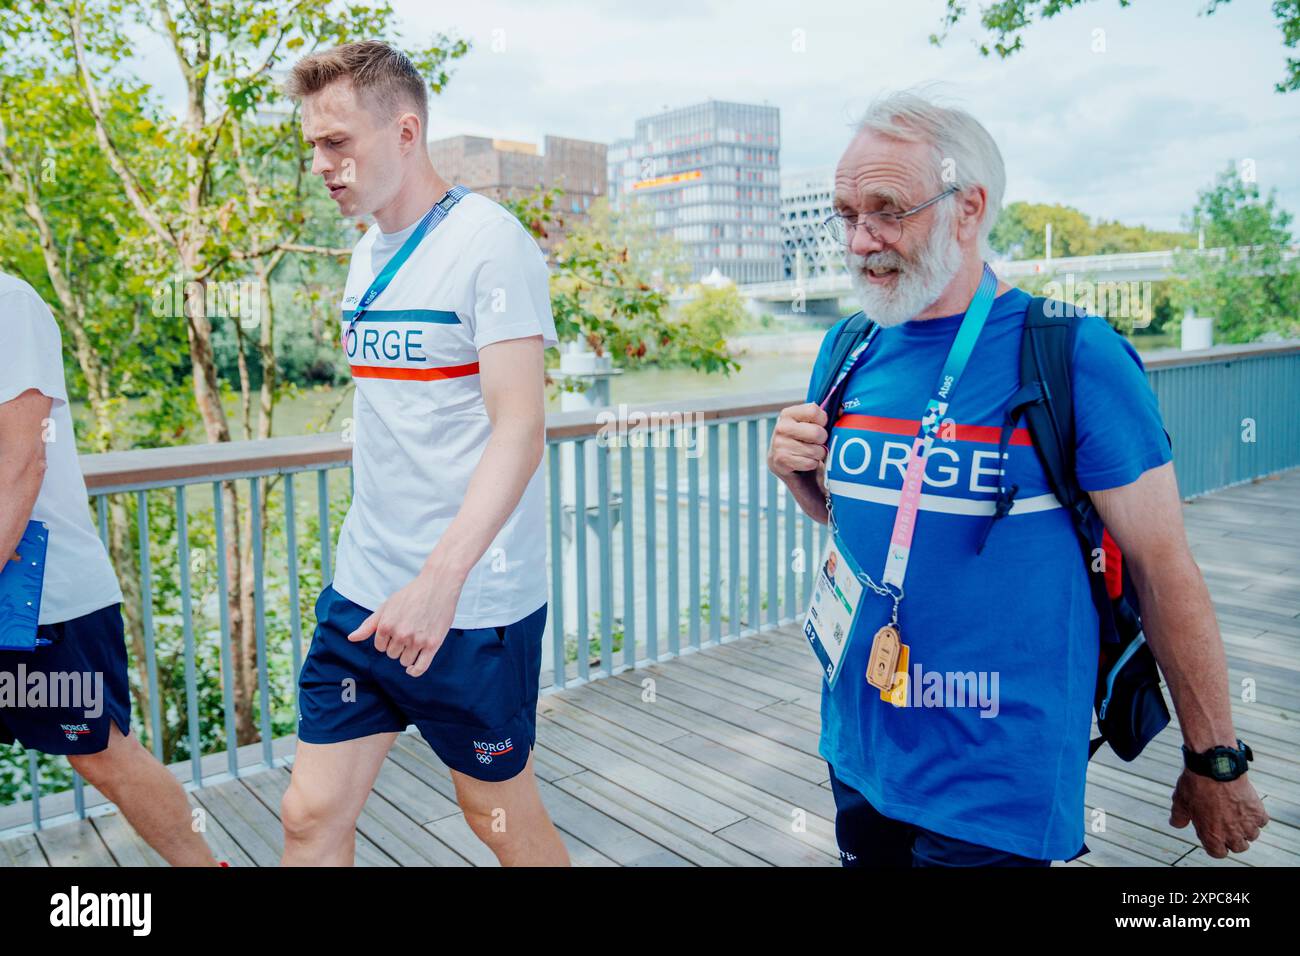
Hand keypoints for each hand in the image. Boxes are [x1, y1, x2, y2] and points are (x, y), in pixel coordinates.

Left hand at [347, 567, 462, 677]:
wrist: (438, 586)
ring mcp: (417, 640)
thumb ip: (368, 625)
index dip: (387, 640)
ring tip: (414, 639)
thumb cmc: (411, 594)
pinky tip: (411, 669)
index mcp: (386, 625)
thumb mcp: (386, 606)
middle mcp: (401, 634)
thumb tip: (351, 638)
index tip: (396, 630)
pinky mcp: (433, 644)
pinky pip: (420, 668)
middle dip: (397, 646)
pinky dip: (414, 671)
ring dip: (407, 655)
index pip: (380, 647)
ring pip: (405, 661)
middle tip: (408, 631)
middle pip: (392, 655)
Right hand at [767, 402, 828, 478]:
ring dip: (818, 454)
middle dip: (822, 440)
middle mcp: (781, 427)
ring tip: (810, 453)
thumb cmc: (801, 440)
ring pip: (815, 450)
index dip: (823, 420)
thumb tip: (841, 410)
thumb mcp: (808, 425)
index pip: (814, 411)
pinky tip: (804, 461)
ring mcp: (779, 444)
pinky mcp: (782, 461)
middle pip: (817, 432)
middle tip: (816, 442)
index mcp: (788, 414)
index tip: (820, 426)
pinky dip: (811, 464)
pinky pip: (810, 463)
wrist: (783, 464)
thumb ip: (823, 416)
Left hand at [1169, 769, 1268, 857]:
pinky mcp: (1257, 812)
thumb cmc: (1196, 784)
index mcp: (1211, 836)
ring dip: (1247, 828)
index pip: (1219, 853)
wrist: (1214, 767)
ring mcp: (1246, 824)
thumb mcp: (1180, 802)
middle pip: (1239, 847)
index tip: (1215, 833)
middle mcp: (1231, 834)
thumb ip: (1179, 817)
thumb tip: (1175, 823)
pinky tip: (1247, 806)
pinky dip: (1257, 816)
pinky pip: (1262, 821)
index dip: (1216, 844)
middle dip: (1234, 838)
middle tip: (1228, 824)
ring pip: (1252, 835)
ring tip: (1237, 814)